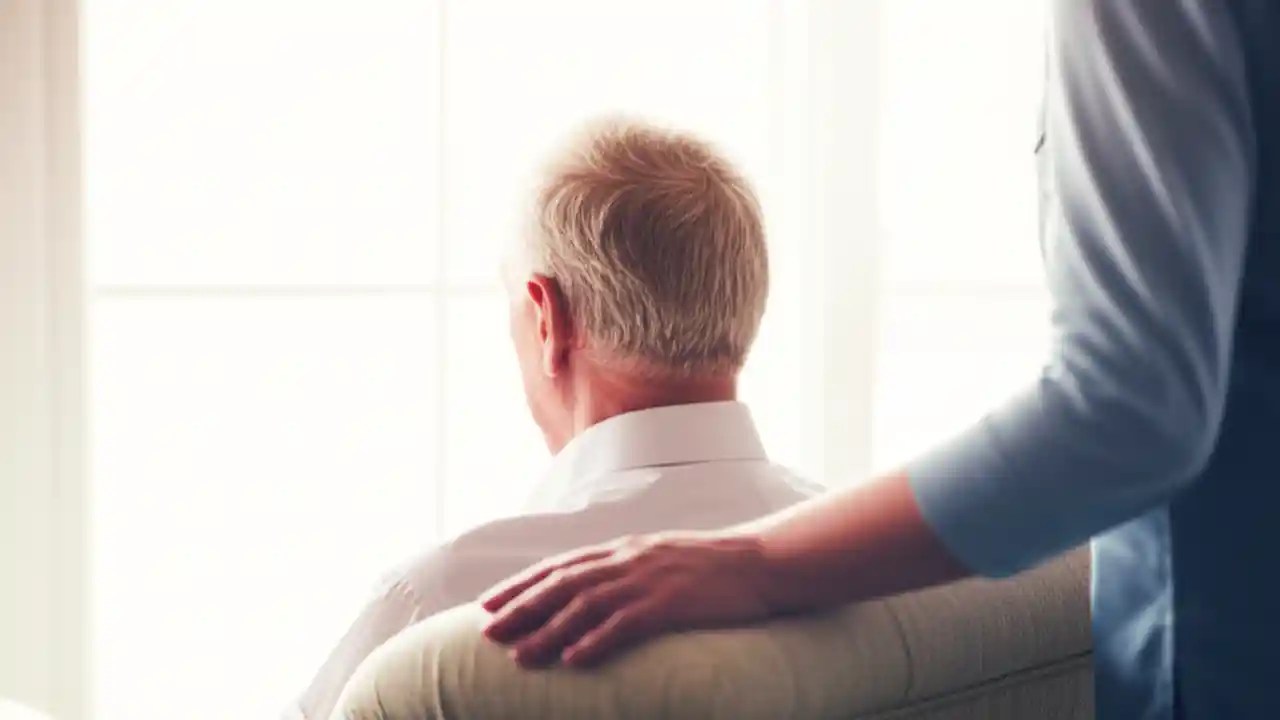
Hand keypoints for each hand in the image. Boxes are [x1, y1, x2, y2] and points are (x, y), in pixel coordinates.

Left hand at [480, 531, 775, 667]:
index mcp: (623, 549)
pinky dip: (597, 641)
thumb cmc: (713, 565)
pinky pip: (626, 624)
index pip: (559, 566)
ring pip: (585, 606)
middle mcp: (627, 560)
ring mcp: (648, 580)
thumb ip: (626, 570)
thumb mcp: (660, 558)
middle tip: (487, 633)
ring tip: (519, 657)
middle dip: (521, 609)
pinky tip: (574, 659)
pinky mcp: (671, 602)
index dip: (520, 584)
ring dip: (548, 632)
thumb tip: (593, 590)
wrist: (761, 560)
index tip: (487, 603)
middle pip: (561, 585)